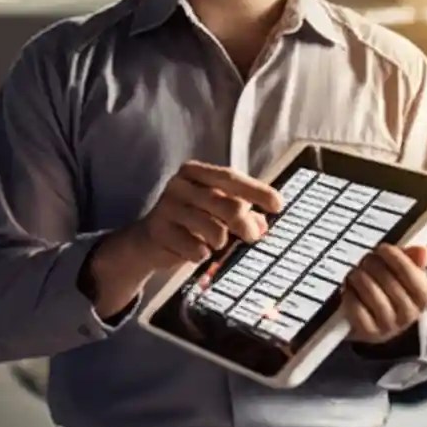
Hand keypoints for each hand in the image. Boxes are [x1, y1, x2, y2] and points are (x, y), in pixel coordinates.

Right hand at [132, 161, 282, 269]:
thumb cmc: (189, 222)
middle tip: (253, 237)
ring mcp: (167, 207)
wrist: (147, 242)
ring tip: (215, 243)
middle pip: (228, 205)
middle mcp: (179, 185)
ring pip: (215, 230)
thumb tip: (262, 224)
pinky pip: (196, 249)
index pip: (231, 178)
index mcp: (195, 172)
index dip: (257, 191)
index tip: (278, 205)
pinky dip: (202, 254)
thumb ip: (241, 213)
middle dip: (245, 225)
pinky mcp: (159, 231)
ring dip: (221, 242)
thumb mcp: (215, 213)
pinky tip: (196, 251)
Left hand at [342, 244, 426, 344]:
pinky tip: (349, 290)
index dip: (396, 258)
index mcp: (424, 297)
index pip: (413, 275)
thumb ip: (412, 259)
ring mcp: (389, 326)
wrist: (370, 321)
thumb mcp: (401, 273)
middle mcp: (410, 314)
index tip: (383, 249)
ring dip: (359, 277)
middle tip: (365, 261)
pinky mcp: (369, 333)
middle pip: (388, 281)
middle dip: (372, 265)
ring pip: (372, 293)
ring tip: (355, 273)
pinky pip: (357, 309)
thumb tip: (422, 252)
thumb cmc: (387, 290)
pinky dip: (350, 295)